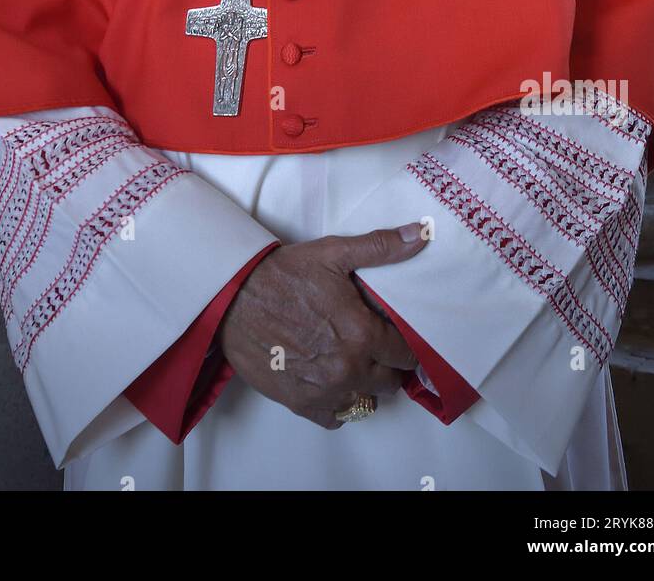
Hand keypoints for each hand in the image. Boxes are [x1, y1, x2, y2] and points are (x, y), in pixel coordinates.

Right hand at [218, 223, 427, 429]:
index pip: (407, 355)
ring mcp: (325, 390)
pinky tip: (332, 381)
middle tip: (376, 349)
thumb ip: (381, 248)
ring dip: (365, 385)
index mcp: (362, 334)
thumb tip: (419, 234)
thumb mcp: (334, 253)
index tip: (398, 338)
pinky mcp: (302, 403)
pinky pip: (336, 418)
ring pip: (366, 401)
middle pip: (390, 382)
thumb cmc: (285, 274)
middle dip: (388, 365)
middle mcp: (349, 368)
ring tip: (354, 363)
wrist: (234, 297)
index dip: (406, 346)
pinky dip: (339, 403)